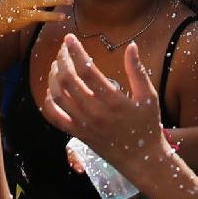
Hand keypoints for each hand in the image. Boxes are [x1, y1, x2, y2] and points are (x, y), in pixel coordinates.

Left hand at [37, 36, 166, 176]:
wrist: (141, 159)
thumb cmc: (148, 125)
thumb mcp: (149, 96)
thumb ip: (138, 70)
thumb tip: (132, 46)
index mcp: (113, 100)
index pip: (87, 70)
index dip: (75, 51)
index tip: (70, 38)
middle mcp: (94, 112)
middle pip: (68, 80)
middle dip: (62, 59)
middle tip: (63, 48)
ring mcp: (83, 124)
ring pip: (58, 95)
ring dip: (54, 76)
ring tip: (57, 63)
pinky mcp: (77, 134)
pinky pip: (55, 117)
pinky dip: (48, 102)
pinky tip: (51, 90)